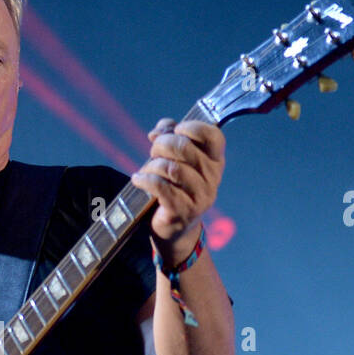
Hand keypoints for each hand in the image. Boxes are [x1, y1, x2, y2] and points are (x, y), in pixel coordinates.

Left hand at [130, 118, 224, 252]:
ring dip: (152, 165)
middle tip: (154, 153)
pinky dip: (144, 179)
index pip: (212, 136)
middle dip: (161, 145)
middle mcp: (212, 178)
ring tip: (146, 171)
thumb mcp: (176, 158)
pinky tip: (138, 179)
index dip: (192, 127)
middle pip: (184, 147)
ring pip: (171, 168)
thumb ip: (170, 137)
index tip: (176, 131)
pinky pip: (160, 187)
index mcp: (215, 160)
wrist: (175, 227)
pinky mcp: (183, 211)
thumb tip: (158, 131)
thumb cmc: (175, 186)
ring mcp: (199, 196)